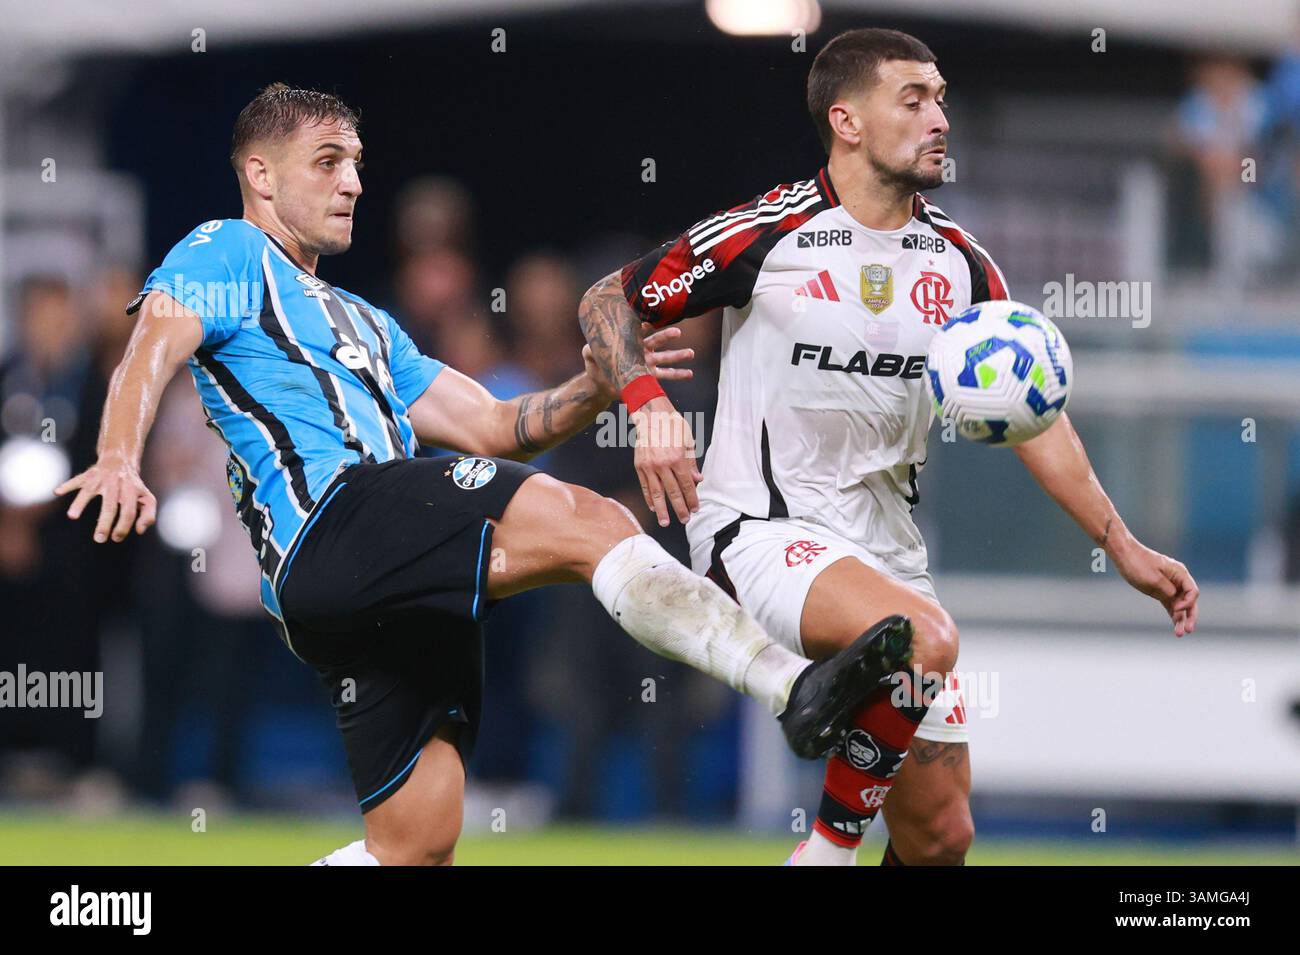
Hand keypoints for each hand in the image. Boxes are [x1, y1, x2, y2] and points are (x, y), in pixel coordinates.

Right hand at [54, 455, 157, 542]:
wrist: (121, 460)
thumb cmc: (134, 487)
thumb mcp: (147, 498)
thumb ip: (148, 515)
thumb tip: (139, 531)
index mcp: (132, 491)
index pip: (129, 512)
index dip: (124, 526)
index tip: (116, 538)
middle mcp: (117, 484)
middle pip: (110, 506)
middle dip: (105, 523)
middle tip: (99, 539)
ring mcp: (101, 479)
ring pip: (89, 492)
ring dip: (80, 503)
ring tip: (72, 516)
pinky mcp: (88, 475)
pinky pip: (76, 480)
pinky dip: (66, 485)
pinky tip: (57, 492)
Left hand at [582, 322, 694, 403]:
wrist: (602, 385)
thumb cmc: (596, 367)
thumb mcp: (591, 357)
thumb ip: (589, 350)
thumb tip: (588, 347)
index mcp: (629, 343)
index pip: (639, 331)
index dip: (646, 325)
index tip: (655, 319)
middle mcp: (641, 351)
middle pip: (657, 341)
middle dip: (667, 336)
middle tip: (678, 332)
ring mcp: (648, 364)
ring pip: (666, 358)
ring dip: (679, 355)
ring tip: (691, 353)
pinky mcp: (649, 378)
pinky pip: (666, 376)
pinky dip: (678, 374)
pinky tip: (690, 374)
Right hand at [632, 394, 700, 526]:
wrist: (651, 414)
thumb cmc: (673, 425)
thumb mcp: (688, 441)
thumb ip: (691, 463)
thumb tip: (698, 480)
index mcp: (677, 458)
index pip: (687, 485)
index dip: (692, 499)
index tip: (695, 509)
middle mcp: (663, 464)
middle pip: (673, 492)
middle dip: (680, 508)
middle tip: (684, 520)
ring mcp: (649, 466)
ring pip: (657, 493)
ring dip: (662, 509)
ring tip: (665, 522)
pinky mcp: (639, 465)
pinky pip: (645, 485)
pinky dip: (649, 498)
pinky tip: (654, 507)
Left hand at [1109, 535, 1199, 636]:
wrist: (1123, 553)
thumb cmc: (1137, 563)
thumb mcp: (1152, 579)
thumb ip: (1167, 591)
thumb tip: (1175, 600)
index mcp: (1179, 572)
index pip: (1192, 591)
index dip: (1188, 603)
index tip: (1176, 608)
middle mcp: (1177, 579)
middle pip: (1189, 600)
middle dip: (1190, 615)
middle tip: (1189, 630)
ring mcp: (1169, 584)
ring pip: (1179, 604)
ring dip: (1181, 618)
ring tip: (1180, 634)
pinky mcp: (1160, 589)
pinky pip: (1170, 603)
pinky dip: (1173, 613)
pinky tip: (1175, 625)